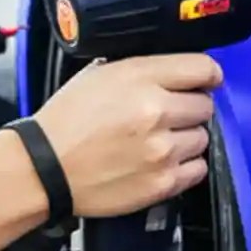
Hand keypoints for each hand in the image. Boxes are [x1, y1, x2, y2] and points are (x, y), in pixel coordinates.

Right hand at [32, 53, 219, 216]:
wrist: (43, 170)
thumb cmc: (66, 122)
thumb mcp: (99, 75)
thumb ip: (143, 70)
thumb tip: (177, 71)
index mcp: (140, 78)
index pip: (202, 68)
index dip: (207, 74)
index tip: (206, 80)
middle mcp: (157, 111)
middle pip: (206, 104)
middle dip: (191, 108)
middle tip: (170, 115)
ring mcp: (162, 149)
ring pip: (203, 137)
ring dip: (187, 138)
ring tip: (161, 141)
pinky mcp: (162, 182)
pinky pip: (197, 168)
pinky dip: (186, 165)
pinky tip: (164, 162)